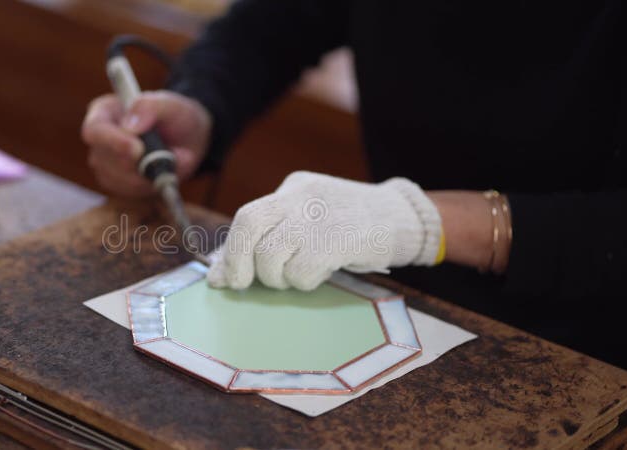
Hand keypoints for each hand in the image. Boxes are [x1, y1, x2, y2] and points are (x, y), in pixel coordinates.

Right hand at [81, 90, 210, 196]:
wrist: (186, 140)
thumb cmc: (175, 117)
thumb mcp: (171, 105)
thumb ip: (150, 107)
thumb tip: (130, 126)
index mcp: (105, 111)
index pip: (95, 130)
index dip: (113, 142)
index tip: (138, 150)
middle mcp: (99, 138)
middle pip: (103, 159)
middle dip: (134, 165)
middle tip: (164, 159)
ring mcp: (103, 162)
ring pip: (116, 179)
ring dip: (145, 176)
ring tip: (167, 160)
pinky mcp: (114, 182)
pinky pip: (127, 191)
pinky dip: (148, 185)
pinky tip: (159, 171)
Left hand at [208, 171, 442, 290]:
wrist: (404, 216)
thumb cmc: (353, 224)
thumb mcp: (311, 218)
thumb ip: (272, 237)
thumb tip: (224, 273)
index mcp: (293, 189)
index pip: (247, 216)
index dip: (230, 251)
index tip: (222, 278)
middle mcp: (300, 197)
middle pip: (248, 226)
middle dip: (239, 263)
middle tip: (243, 285)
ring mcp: (318, 217)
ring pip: (271, 255)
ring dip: (278, 278)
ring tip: (298, 275)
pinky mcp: (337, 240)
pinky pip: (301, 272)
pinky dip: (304, 282)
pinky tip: (320, 273)